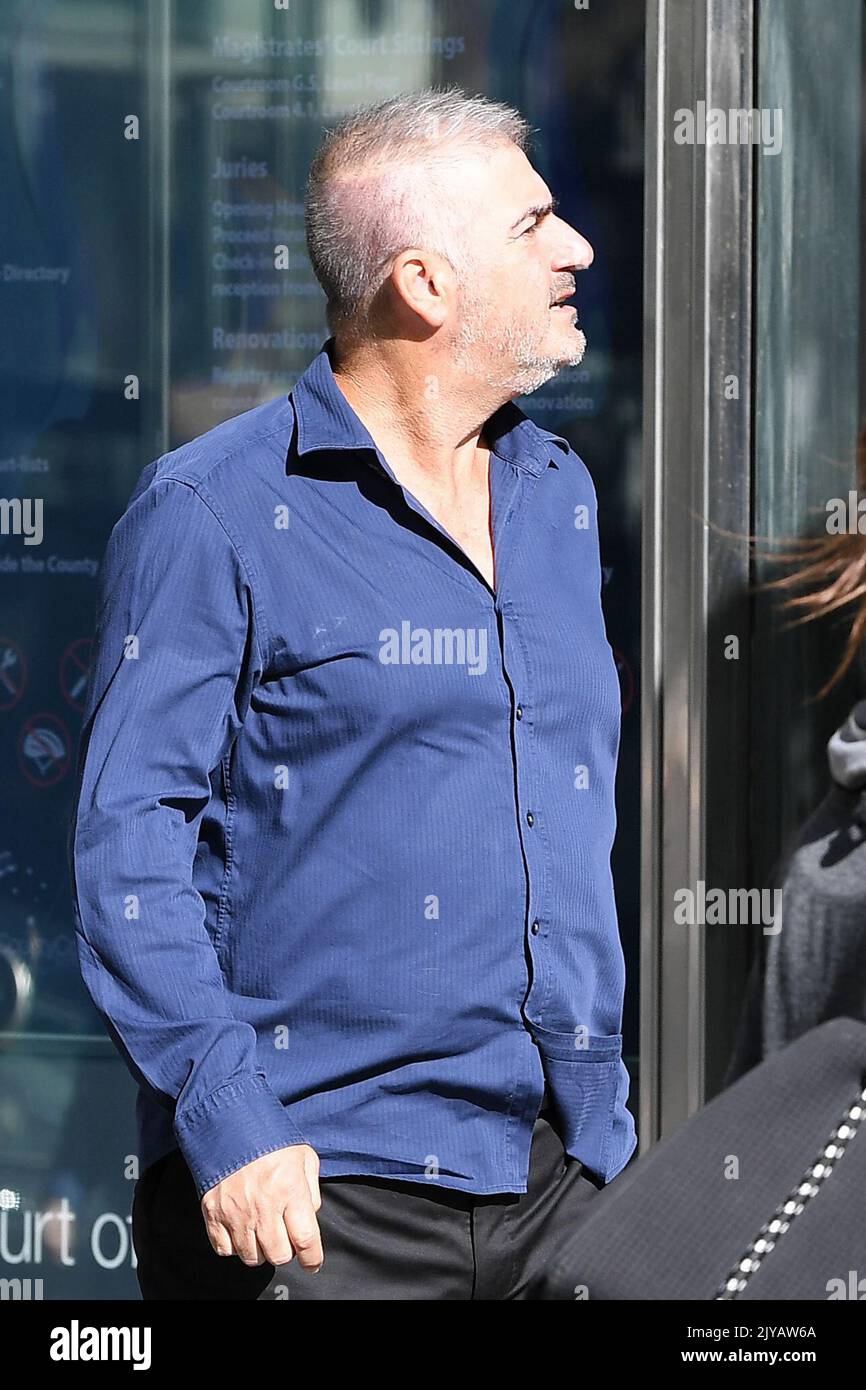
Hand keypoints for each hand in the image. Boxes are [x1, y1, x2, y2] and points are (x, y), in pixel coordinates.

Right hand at [200, 1144, 322, 1270]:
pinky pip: (225, 1249)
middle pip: (279, 1255)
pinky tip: (241, 1229)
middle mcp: (263, 1206)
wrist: (229, 1123)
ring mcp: (235, 1212)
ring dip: (260, 1250)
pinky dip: (234, 1246)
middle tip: (285, 1236)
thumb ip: (312, 1190)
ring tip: (262, 1230)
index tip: (313, 1262)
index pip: (306, 1241)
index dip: (312, 1258)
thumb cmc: (271, 1139)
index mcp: (289, 1190)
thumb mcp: (304, 1156)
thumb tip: (311, 1217)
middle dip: (286, 1251)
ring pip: (252, 1257)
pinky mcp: (213, 1213)